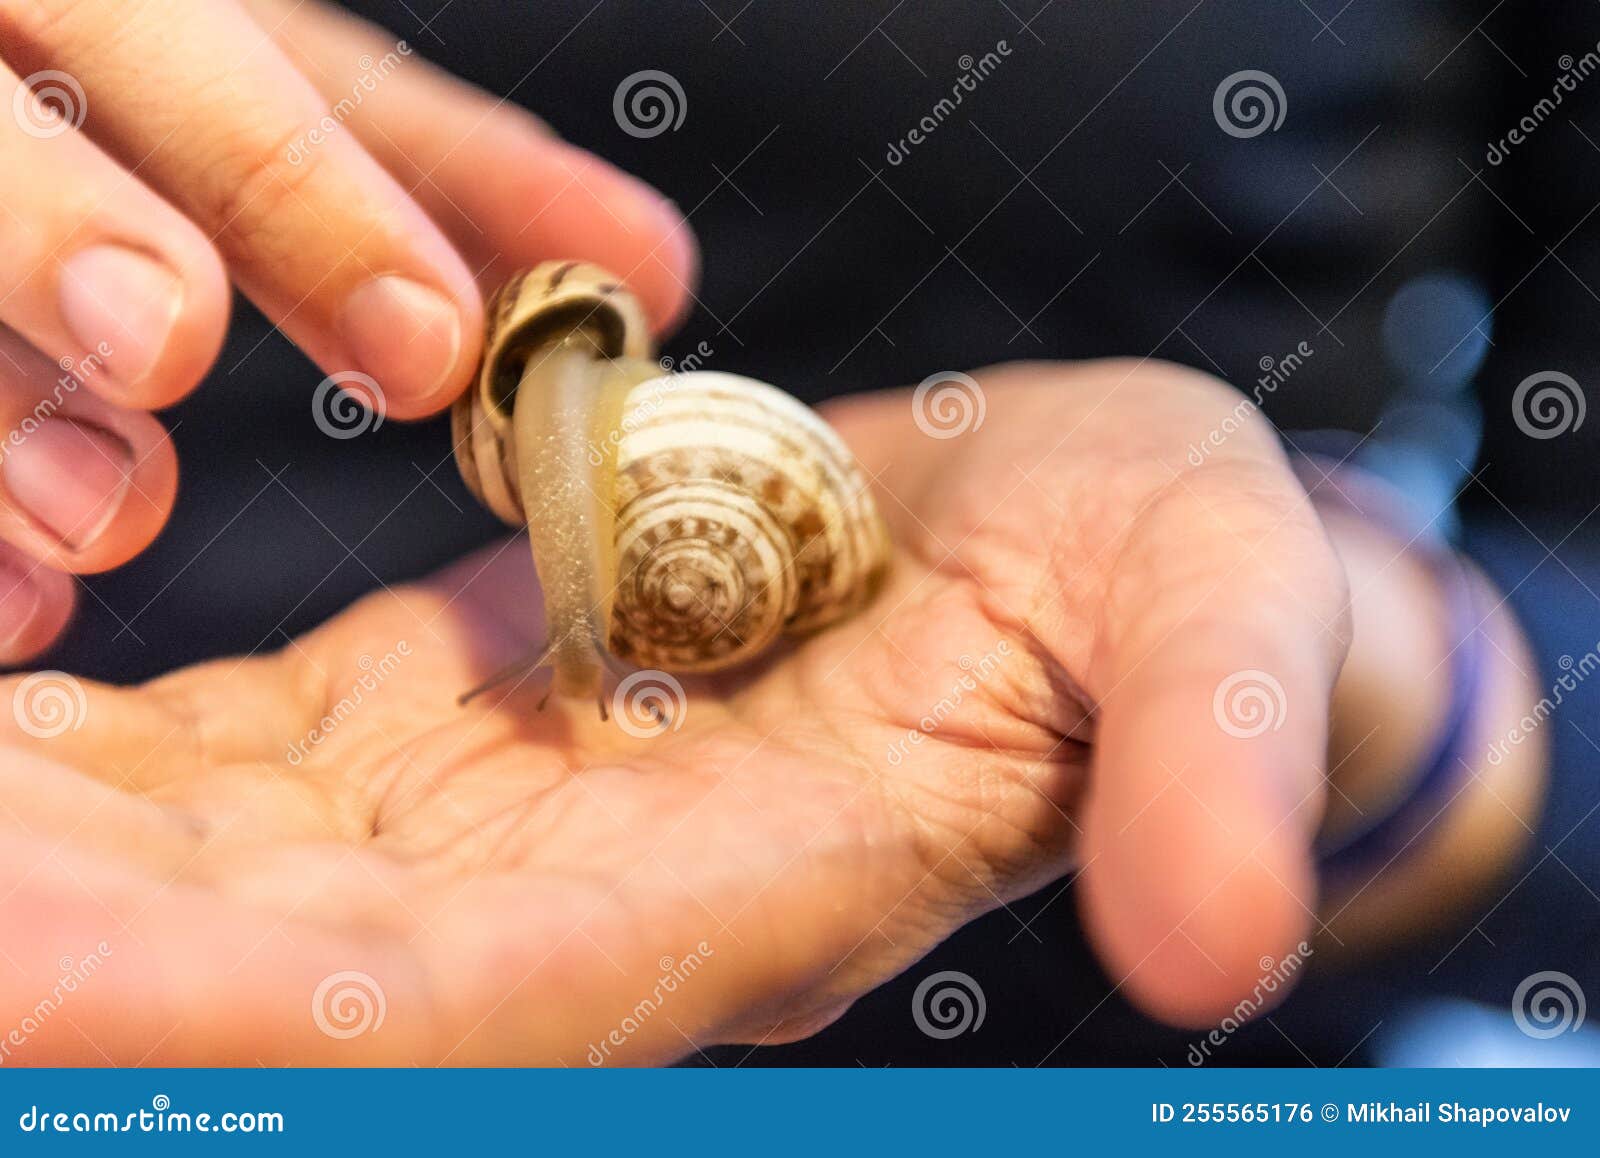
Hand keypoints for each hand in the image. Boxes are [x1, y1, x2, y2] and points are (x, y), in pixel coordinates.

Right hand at [0, 0, 694, 662]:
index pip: (190, 44)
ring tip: (98, 521)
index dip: (300, 189)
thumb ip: (442, 178)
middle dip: (58, 226)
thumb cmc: (108, 79)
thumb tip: (648, 277)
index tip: (429, 344)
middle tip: (170, 347)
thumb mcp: (261, 93)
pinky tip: (8, 618)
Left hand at [0, 360, 1348, 1063]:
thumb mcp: (1222, 636)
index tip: (25, 993)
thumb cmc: (1173, 578)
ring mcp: (501, 805)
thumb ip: (1210, 770)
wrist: (1081, 539)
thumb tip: (1223, 939)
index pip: (436, 1009)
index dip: (217, 1021)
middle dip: (58, 947)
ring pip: (212, 865)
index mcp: (747, 891)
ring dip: (40, 847)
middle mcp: (582, 891)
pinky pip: (236, 757)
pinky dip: (90, 750)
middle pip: (254, 975)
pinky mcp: (460, 708)